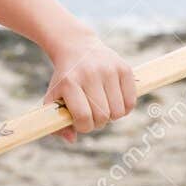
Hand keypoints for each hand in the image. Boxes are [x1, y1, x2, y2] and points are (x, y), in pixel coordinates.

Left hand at [42, 27, 137, 142]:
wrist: (77, 46)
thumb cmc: (65, 79)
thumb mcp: (54, 97)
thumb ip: (56, 122)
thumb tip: (72, 139)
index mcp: (69, 82)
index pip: (83, 116)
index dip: (84, 127)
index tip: (81, 123)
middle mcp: (90, 74)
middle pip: (102, 116)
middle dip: (97, 122)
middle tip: (92, 115)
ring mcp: (109, 70)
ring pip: (118, 112)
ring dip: (111, 116)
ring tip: (103, 108)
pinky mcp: (124, 68)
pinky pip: (131, 102)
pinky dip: (125, 108)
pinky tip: (114, 102)